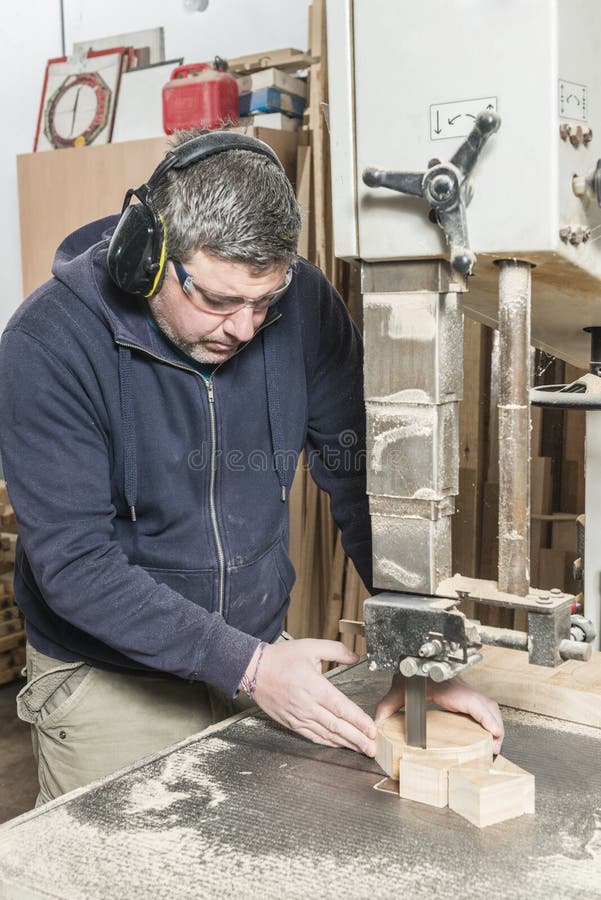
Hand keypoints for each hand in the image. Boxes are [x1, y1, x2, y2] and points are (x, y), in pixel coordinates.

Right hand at [249, 639, 376, 755]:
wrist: (255, 669)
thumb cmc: (282, 658)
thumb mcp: (311, 646)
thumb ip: (336, 651)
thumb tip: (356, 657)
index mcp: (315, 687)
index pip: (342, 708)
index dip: (358, 721)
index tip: (372, 730)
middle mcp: (308, 705)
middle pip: (337, 726)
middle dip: (357, 739)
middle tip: (373, 748)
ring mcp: (299, 716)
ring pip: (326, 734)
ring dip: (345, 744)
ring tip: (361, 750)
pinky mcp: (291, 722)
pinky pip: (312, 736)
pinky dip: (327, 743)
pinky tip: (338, 745)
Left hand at [375, 673, 503, 753]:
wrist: (416, 654)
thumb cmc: (413, 667)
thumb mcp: (400, 685)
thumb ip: (389, 703)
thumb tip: (380, 721)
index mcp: (450, 689)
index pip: (475, 703)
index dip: (488, 718)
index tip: (495, 732)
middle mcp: (461, 690)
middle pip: (488, 707)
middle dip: (495, 727)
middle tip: (494, 748)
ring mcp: (465, 692)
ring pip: (488, 706)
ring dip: (493, 724)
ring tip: (492, 744)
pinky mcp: (463, 695)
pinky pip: (481, 707)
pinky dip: (487, 720)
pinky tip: (484, 733)